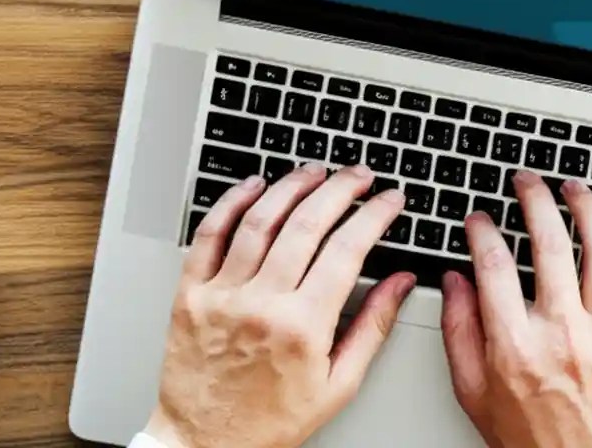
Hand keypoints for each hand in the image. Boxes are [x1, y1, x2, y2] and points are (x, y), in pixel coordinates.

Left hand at [144, 163, 415, 447]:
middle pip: (307, 223)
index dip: (375, 215)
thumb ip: (373, 326)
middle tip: (360, 175)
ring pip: (260, 219)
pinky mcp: (191, 294)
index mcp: (303, 326)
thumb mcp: (338, 383)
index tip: (390, 200)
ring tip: (315, 172)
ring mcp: (222, 295)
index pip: (348, 249)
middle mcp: (261, 303)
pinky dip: (232, 203)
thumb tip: (401, 282)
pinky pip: (210, 234)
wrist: (205, 444)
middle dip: (341, 188)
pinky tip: (254, 186)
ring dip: (292, 186)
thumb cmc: (271, 421)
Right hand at [441, 172, 591, 447]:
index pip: (494, 266)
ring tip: (572, 187)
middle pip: (550, 244)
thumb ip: (459, 333)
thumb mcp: (474, 394)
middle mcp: (562, 333)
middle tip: (525, 182)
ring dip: (586, 207)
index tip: (478, 218)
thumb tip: (454, 282)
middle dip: (534, 200)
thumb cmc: (532, 440)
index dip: (482, 231)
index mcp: (516, 347)